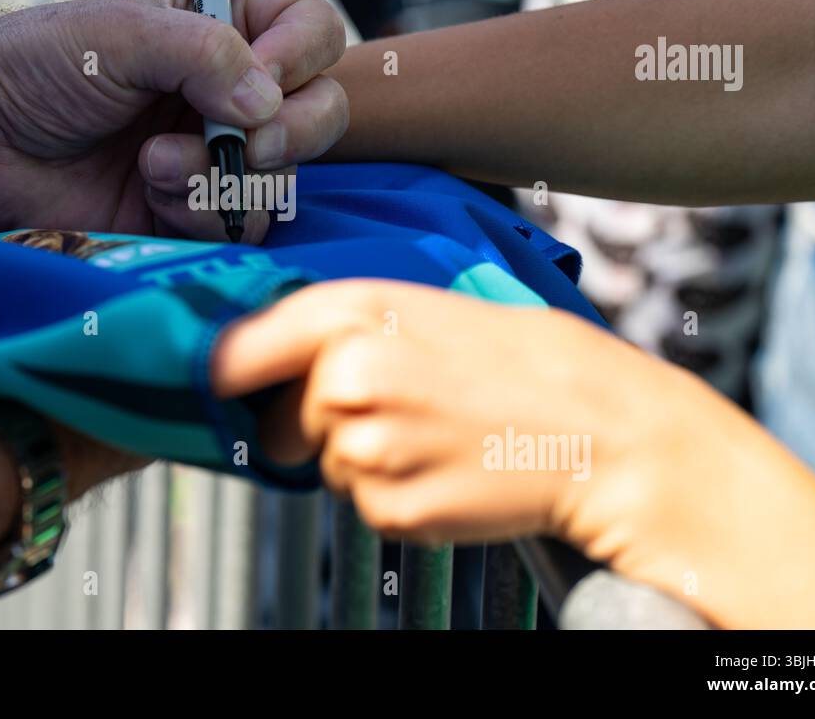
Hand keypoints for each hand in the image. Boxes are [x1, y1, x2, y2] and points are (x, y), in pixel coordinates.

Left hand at [0, 0, 346, 241]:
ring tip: (154, 164)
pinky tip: (148, 194)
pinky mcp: (189, 211)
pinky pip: (240, 221)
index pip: (310, 29)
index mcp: (219, 27)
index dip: (302, 54)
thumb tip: (267, 104)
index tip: (265, 75)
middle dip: (291, 131)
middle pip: (320, 107)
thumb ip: (207, 54)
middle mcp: (227, 90)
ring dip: (225, 175)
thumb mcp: (124, 35)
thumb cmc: (35, 67)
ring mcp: (213, 153)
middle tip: (244, 142)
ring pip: (284, 174)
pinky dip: (200, 212)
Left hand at [210, 279, 706, 547]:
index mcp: (351, 316)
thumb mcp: (420, 305)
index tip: (215, 383)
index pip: (235, 353)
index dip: (223, 373)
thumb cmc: (517, 357)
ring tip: (434, 430)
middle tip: (399, 401)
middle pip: (285, 417)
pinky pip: (362, 504)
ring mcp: (368, 451)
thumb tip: (253, 358)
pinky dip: (394, 494)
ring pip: (326, 462)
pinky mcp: (391, 510)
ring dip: (363, 456)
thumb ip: (335, 325)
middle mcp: (347, 380)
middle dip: (322, 417)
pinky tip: (446, 465)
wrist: (599, 429)